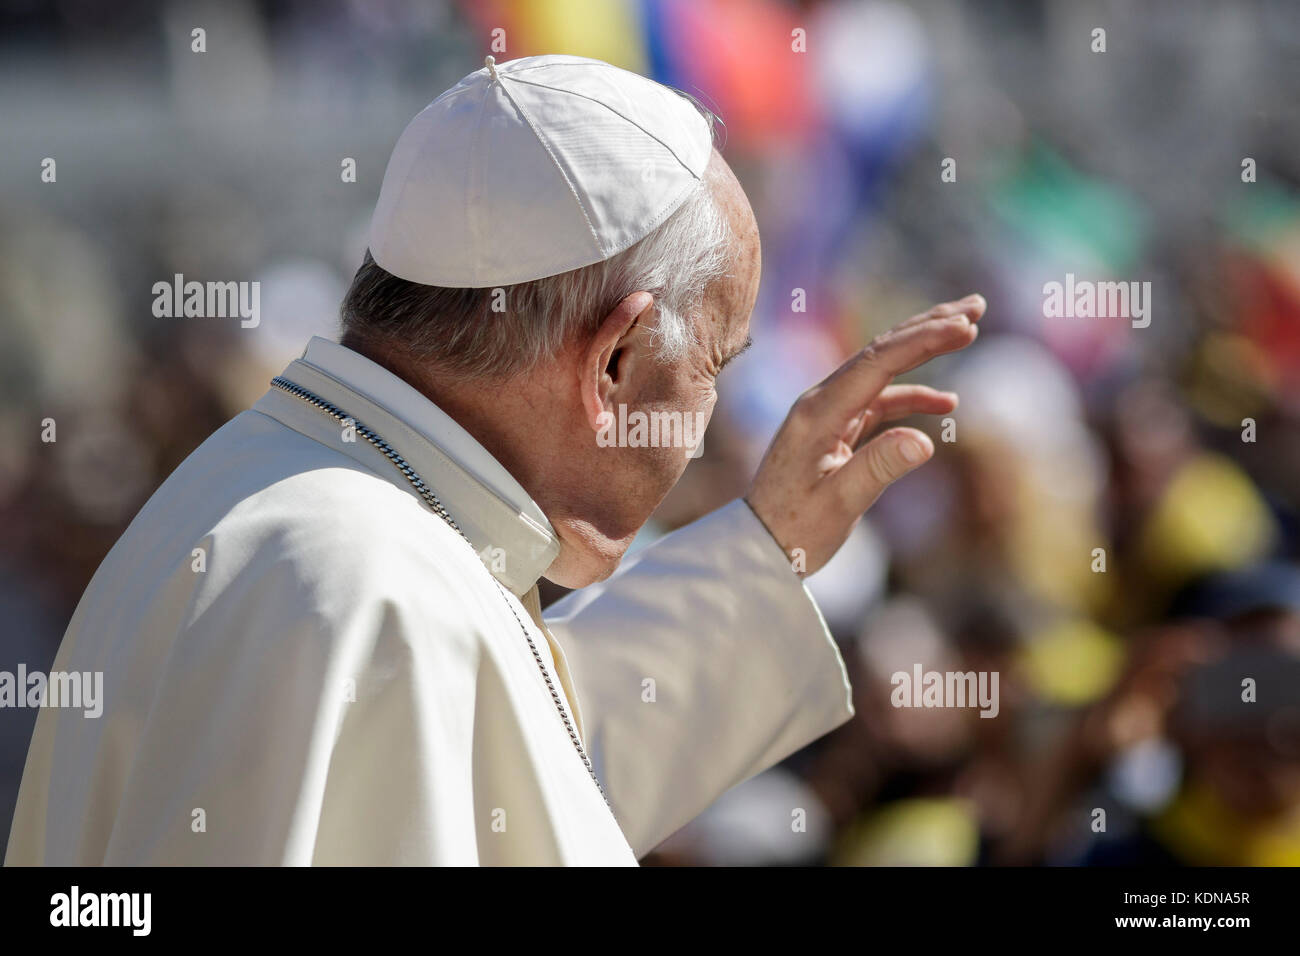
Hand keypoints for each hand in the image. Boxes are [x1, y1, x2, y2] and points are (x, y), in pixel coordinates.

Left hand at [745, 294, 985, 575]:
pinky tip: (947, 402)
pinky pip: (878, 400)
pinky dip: (912, 395)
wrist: (758, 545)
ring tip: (967, 331)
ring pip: (881, 370)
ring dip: (923, 350)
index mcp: (819, 412)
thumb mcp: (839, 505)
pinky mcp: (834, 430)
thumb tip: (926, 441)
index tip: (967, 327)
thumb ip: (879, 469)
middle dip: (928, 326)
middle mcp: (820, 403)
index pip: (878, 362)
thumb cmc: (794, 530)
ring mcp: (826, 414)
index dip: (924, 341)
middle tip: (976, 306)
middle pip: (880, 351)